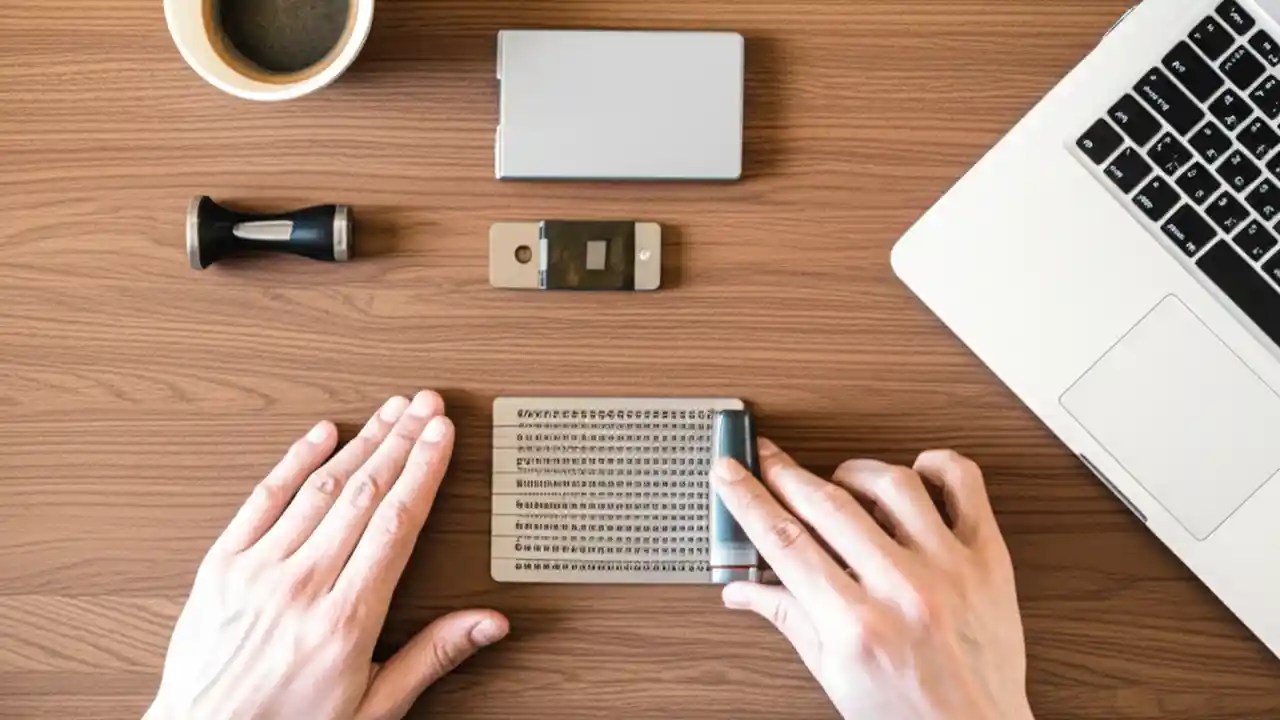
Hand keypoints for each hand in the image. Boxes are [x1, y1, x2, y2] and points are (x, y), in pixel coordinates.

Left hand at [146, 392, 508, 719]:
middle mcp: (302, 586)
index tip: (443, 434)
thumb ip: (431, 657)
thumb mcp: (374, 708)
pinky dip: (295, 461)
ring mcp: (258, 570)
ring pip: (321, 489)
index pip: (397, 523)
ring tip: (391, 411)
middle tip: (427, 405)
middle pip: (365, 493)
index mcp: (346, 620)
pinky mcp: (221, 566)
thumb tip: (488, 624)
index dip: (424, 469)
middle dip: (403, 441)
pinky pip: (262, 498)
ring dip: (361, 442)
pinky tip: (322, 435)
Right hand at [712, 442, 1030, 719]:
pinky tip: (913, 474)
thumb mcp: (832, 675)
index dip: (748, 498)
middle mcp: (902, 591)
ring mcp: (949, 569)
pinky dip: (936, 464)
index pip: (784, 542)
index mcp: (856, 626)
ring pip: (892, 484)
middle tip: (768, 458)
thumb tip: (740, 589)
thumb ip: (788, 618)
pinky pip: (965, 485)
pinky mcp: (987, 558)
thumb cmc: (907, 714)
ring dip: (853, 471)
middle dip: (785, 473)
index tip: (730, 472)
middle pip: (827, 505)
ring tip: (840, 481)